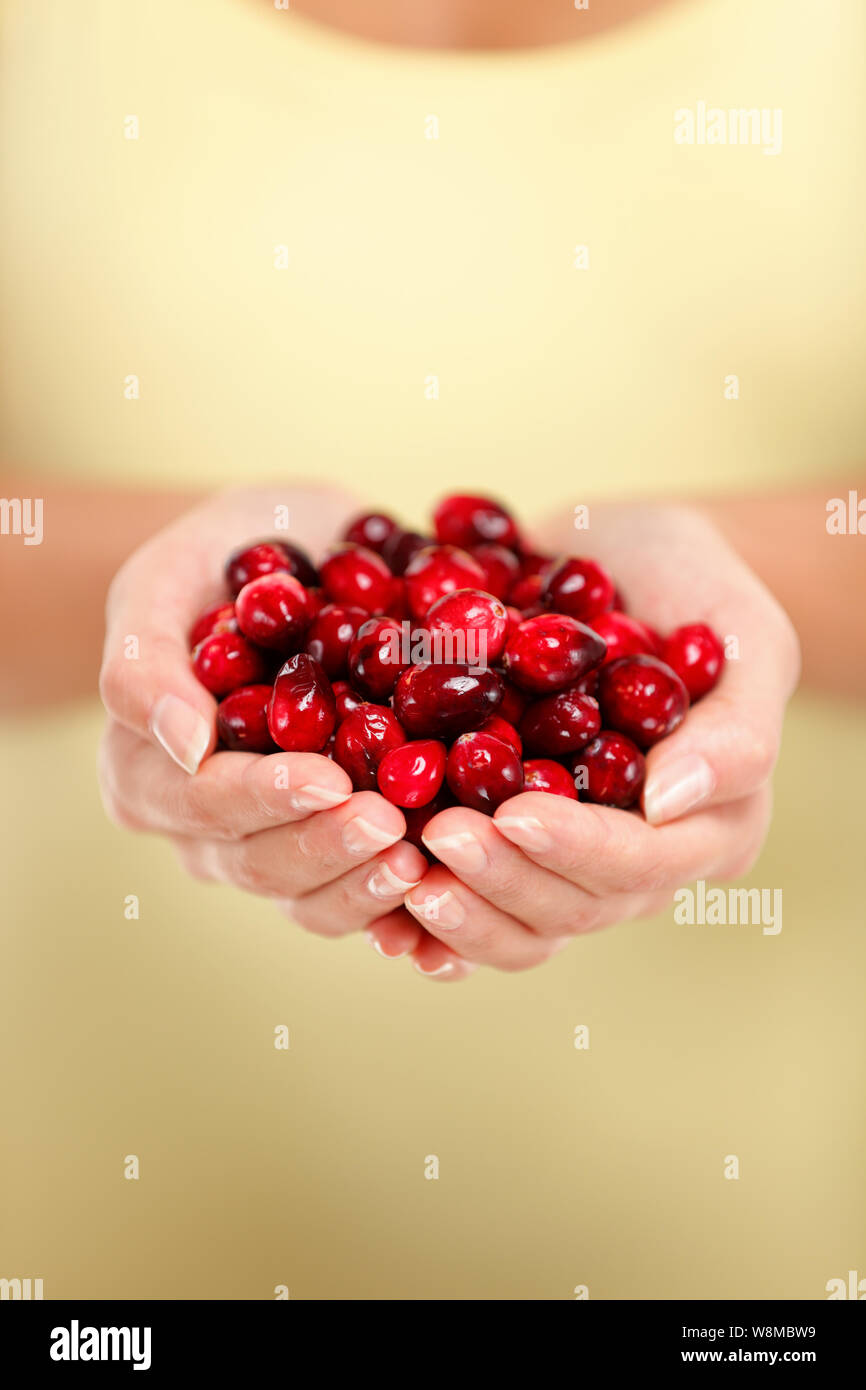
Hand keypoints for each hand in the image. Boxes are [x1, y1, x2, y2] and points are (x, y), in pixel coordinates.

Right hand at [98, 486, 429, 950]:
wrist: (294, 556)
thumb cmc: (216, 561)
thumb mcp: (162, 579)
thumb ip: (147, 660)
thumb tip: (183, 743)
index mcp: (148, 775)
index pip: (202, 802)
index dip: (264, 797)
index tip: (326, 779)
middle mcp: (207, 830)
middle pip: (261, 863)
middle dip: (327, 846)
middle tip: (390, 823)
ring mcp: (276, 846)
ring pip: (314, 897)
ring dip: (368, 883)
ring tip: (422, 857)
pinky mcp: (338, 847)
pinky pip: (365, 894)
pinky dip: (406, 900)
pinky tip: (447, 881)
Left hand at [380, 504, 799, 977]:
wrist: (624, 560)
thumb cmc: (698, 586)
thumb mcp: (746, 632)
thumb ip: (734, 725)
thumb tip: (667, 804)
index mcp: (712, 826)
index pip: (641, 863)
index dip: (577, 848)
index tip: (513, 813)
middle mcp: (641, 861)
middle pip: (572, 908)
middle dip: (503, 878)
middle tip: (435, 835)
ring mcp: (573, 860)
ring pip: (520, 927)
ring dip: (461, 908)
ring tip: (402, 874)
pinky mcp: (516, 843)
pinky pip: (475, 903)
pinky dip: (429, 916)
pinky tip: (385, 909)